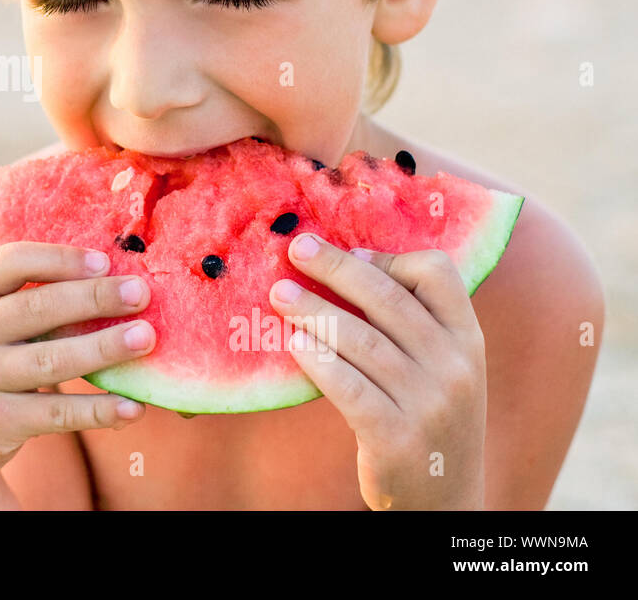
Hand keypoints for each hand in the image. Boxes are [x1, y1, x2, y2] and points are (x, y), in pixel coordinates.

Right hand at [0, 242, 154, 508]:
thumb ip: (14, 299)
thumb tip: (102, 275)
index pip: (10, 262)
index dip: (60, 259)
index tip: (104, 262)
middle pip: (37, 307)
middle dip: (94, 297)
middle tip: (141, 294)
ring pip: (52, 360)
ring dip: (105, 347)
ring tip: (146, 338)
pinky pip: (56, 414)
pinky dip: (98, 410)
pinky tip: (133, 407)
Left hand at [268, 233, 486, 509]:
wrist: (445, 499)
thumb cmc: (428, 417)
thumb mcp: (441, 367)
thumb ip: (411, 322)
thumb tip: (350, 262)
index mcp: (467, 340)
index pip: (438, 274)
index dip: (390, 257)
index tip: (352, 254)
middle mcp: (453, 367)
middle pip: (388, 299)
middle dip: (337, 268)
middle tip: (296, 248)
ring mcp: (428, 405)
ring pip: (362, 341)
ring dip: (314, 312)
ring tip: (280, 294)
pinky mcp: (396, 438)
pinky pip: (349, 389)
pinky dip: (319, 362)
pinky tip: (294, 345)